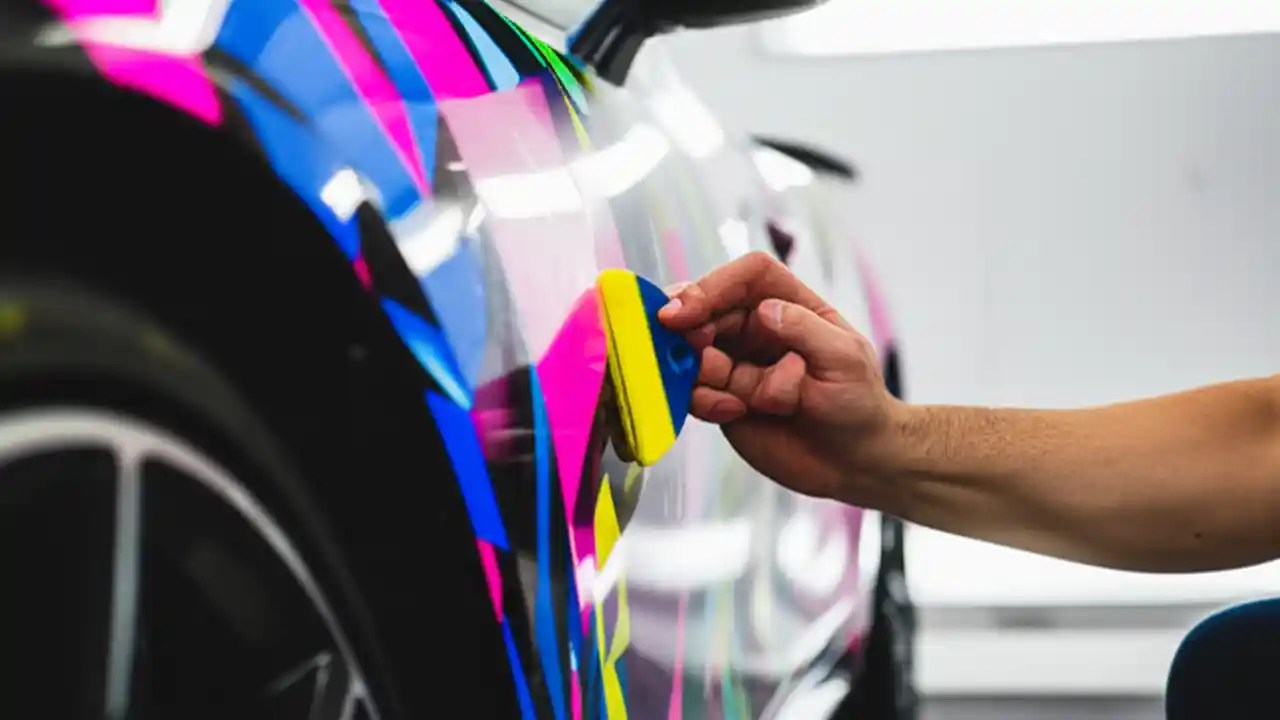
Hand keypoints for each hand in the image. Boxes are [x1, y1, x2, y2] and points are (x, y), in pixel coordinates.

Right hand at [659, 251, 902, 502]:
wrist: (853, 462)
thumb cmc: (859, 403)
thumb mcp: (844, 358)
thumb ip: (805, 329)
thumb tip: (764, 310)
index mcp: (789, 305)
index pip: (746, 276)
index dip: (713, 285)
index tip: (687, 311)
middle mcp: (756, 329)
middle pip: (705, 309)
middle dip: (690, 329)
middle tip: (696, 353)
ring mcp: (736, 364)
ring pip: (692, 353)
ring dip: (701, 372)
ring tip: (737, 397)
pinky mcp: (722, 398)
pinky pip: (693, 392)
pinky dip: (705, 402)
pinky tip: (736, 411)